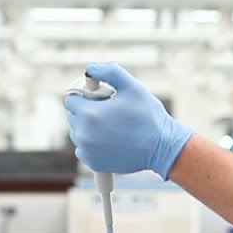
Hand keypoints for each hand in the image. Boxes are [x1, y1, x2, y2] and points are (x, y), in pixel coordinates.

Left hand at [63, 62, 193, 177]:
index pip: (70, 99)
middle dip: (86, 111)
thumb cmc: (148, 116)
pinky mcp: (93, 163)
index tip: (99, 98)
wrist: (161, 147)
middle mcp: (84, 134)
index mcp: (89, 113)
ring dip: (88, 127)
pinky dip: (92, 144)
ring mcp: (87, 151)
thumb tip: (90, 69)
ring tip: (112, 126)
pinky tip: (111, 140)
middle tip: (109, 111)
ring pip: (77, 133)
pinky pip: (83, 148)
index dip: (85, 95)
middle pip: (73, 116)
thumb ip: (109, 71)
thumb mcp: (132, 86)